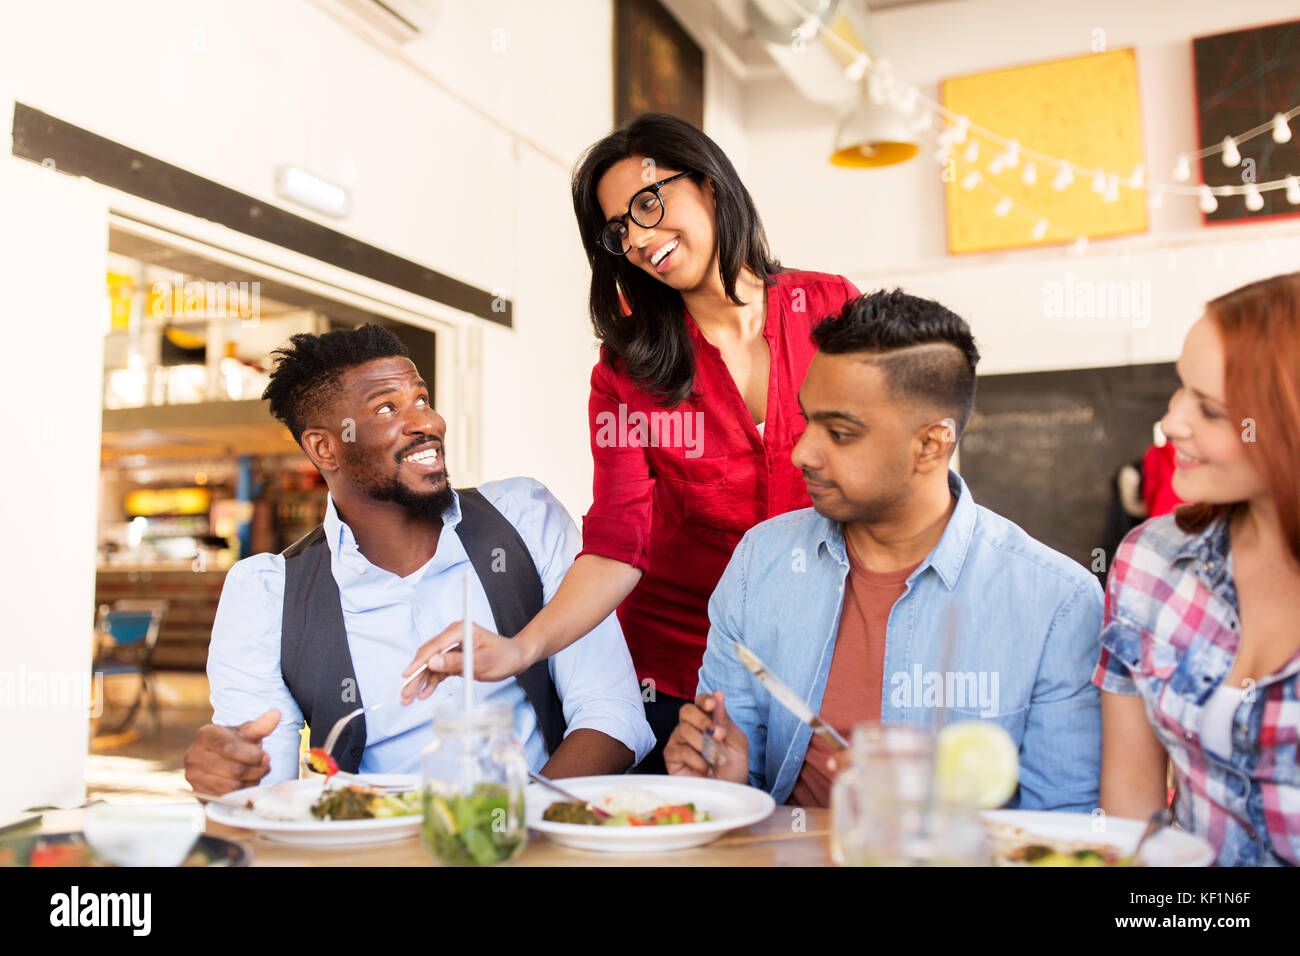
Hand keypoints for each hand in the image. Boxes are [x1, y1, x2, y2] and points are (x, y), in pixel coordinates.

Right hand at [183, 708, 278, 795]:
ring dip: (251, 781)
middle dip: (256, 769)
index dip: (252, 755)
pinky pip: (226, 797)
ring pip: (231, 785)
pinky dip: (242, 792)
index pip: (230, 748)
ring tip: (258, 774)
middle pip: (233, 769)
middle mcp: (193, 755)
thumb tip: (276, 714)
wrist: (218, 760)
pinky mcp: (199, 793)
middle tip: (266, 767)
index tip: (266, 757)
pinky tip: (248, 783)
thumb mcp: (246, 733)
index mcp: (205, 735)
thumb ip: (260, 726)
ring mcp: (193, 776)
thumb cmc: (234, 744)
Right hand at [400, 621, 531, 703]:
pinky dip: (431, 682)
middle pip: (428, 656)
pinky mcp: (453, 658)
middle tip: (404, 693)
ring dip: (420, 682)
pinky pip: (438, 671)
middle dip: (415, 676)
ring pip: (430, 665)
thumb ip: (457, 662)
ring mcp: (452, 648)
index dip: (419, 662)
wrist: (515, 658)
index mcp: (459, 631)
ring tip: (409, 698)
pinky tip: (424, 693)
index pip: (433, 646)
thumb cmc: (504, 656)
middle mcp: (452, 637)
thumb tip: (433, 662)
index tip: (407, 676)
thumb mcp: (482, 661)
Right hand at [664, 691, 748, 784]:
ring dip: (704, 744)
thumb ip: (726, 720)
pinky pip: (681, 750)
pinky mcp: (672, 757)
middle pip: (686, 710)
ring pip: (684, 730)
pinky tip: (706, 768)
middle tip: (717, 734)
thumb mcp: (737, 742)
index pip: (700, 701)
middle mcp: (690, 727)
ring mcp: (679, 741)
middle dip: (702, 720)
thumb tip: (718, 695)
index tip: (712, 705)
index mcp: (707, 719)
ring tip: (716, 758)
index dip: (704, 700)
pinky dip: (697, 759)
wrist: (728, 791)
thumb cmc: (732, 767)